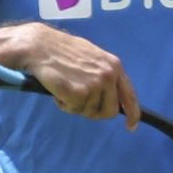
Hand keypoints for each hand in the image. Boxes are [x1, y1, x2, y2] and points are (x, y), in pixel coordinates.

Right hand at [23, 26, 140, 125]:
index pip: (129, 95)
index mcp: (114, 66)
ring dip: (75, 105)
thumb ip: (105, 75)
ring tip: (65, 87)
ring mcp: (96, 84)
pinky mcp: (81, 93)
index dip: (132, 114)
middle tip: (79, 103)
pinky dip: (64, 104)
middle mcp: (109, 75)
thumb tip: (112, 96)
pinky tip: (58, 90)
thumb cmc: (62, 52)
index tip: (131, 127)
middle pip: (110, 111)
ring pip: (90, 112)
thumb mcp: (92, 58)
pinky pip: (74, 110)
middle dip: (95, 112)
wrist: (40, 46)